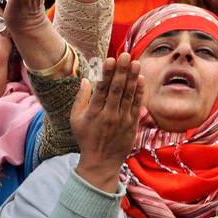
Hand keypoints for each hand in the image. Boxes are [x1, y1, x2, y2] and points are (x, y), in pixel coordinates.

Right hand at [71, 52, 144, 190]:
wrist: (101, 162)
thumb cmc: (87, 138)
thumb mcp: (76, 119)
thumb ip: (81, 99)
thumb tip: (86, 79)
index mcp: (94, 112)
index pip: (102, 89)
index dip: (107, 74)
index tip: (111, 60)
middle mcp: (109, 115)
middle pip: (117, 90)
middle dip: (122, 71)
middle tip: (126, 55)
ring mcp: (122, 120)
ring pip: (128, 95)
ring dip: (133, 78)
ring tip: (136, 62)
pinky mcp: (132, 125)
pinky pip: (137, 106)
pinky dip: (139, 93)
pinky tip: (141, 79)